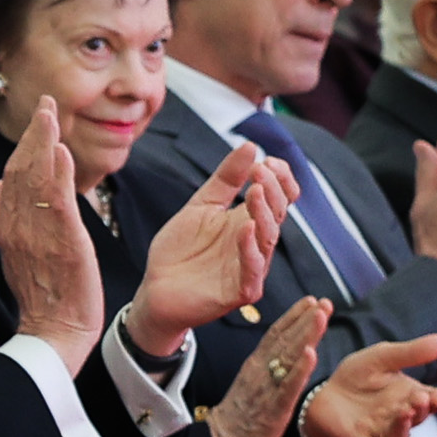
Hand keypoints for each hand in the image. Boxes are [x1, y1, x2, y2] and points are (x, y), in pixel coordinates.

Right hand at [0, 95, 103, 367]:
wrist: (53, 334)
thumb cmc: (45, 297)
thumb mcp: (23, 252)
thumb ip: (14, 218)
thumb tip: (3, 185)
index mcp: (10, 226)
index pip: (14, 176)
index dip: (26, 144)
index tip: (38, 117)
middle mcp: (18, 226)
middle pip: (21, 170)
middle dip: (34, 133)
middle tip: (46, 102)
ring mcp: (38, 234)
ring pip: (35, 180)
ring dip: (43, 144)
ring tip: (50, 114)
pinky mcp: (61, 244)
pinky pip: (56, 203)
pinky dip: (57, 175)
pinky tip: (61, 152)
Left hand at [116, 143, 291, 357]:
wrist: (155, 291)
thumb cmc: (179, 250)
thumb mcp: (200, 206)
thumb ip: (225, 179)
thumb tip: (250, 145)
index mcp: (249, 221)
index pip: (281, 197)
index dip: (281, 179)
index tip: (268, 161)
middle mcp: (255, 243)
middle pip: (277, 214)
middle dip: (271, 191)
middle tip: (259, 172)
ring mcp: (250, 267)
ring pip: (268, 239)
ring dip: (263, 214)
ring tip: (255, 191)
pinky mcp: (240, 291)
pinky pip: (252, 270)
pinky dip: (250, 250)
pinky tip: (245, 228)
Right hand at [204, 294, 332, 436]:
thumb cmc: (236, 422)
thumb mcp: (249, 388)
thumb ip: (265, 371)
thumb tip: (282, 358)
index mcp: (254, 367)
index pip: (275, 335)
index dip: (294, 316)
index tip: (311, 301)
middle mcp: (259, 372)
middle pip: (284, 340)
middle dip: (305, 319)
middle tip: (323, 301)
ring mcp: (267, 389)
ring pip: (288, 357)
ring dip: (306, 334)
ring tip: (321, 315)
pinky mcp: (273, 409)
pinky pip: (288, 386)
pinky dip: (300, 369)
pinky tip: (311, 353)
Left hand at [301, 329, 436, 436]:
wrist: (324, 391)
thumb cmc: (359, 375)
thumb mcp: (383, 357)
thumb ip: (411, 353)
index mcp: (411, 395)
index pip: (432, 400)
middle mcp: (400, 416)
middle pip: (417, 418)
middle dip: (420, 409)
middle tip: (419, 398)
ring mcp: (380, 430)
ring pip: (399, 436)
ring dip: (403, 427)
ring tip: (405, 413)